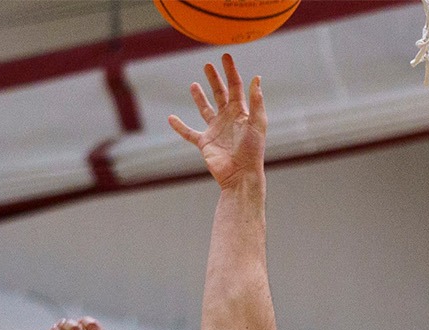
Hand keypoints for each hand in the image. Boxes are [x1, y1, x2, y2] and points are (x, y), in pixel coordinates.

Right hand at [167, 54, 266, 189]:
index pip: (235, 87)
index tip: (225, 56)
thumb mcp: (257, 124)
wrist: (240, 175)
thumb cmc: (252, 151)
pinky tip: (171, 118)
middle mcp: (228, 119)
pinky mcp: (205, 143)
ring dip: (199, 98)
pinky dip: (180, 127)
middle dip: (215, 79)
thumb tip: (257, 79)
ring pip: (205, 109)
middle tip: (208, 65)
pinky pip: (189, 133)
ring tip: (194, 85)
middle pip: (220, 94)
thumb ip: (256, 102)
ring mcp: (216, 130)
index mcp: (241, 112)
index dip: (231, 71)